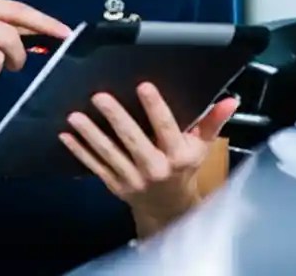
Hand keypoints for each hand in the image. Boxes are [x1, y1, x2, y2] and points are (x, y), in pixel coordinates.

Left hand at [59, 82, 237, 236]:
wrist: (169, 209)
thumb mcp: (202, 147)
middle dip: (116, 118)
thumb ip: (212, 122)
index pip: (167, 129)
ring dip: (91, 135)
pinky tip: (66, 135)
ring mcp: (133, 179)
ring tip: (75, 116)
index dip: (156, 108)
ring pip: (109, 154)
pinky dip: (80, 152)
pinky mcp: (115, 185)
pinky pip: (95, 166)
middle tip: (100, 96)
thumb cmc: (184, 169)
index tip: (143, 86)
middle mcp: (155, 168)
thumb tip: (230, 99)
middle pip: (134, 140)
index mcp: (178, 156)